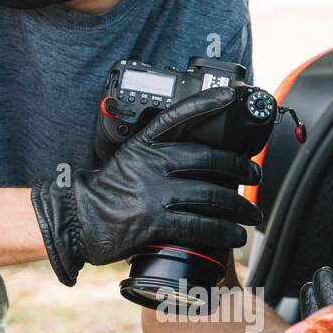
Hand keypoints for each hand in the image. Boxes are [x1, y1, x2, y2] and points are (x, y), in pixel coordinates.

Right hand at [32, 87, 262, 285]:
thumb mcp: (127, 159)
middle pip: (208, 160)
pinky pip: (199, 225)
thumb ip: (156, 155)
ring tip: (250, 212)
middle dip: (239, 168)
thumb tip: (195, 159)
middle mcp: (152, 164)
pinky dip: (222, 232)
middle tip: (254, 174)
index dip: (206, 103)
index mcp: (144, 145)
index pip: (178, 116)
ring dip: (238, 206)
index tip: (230, 97)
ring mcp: (154, 193)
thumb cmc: (105, 191)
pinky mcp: (154, 222)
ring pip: (210, 196)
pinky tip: (234, 235)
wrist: (78, 219)